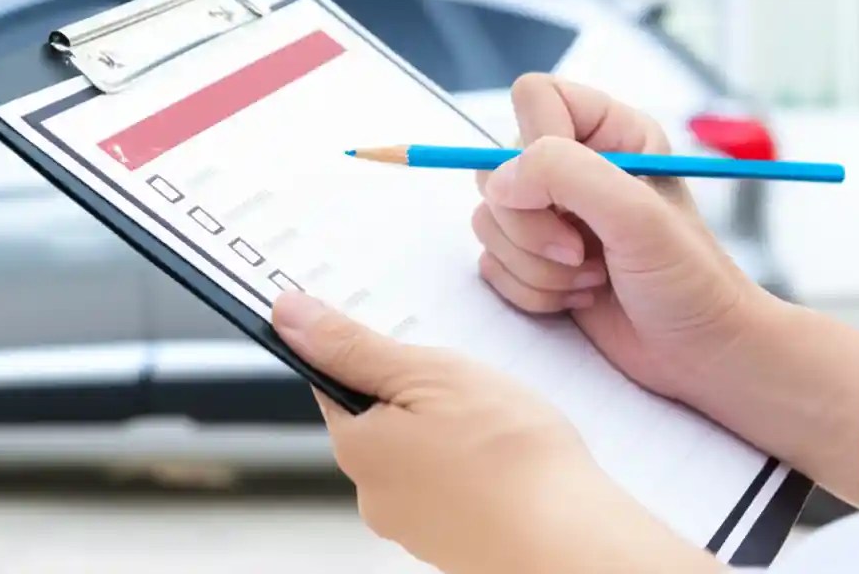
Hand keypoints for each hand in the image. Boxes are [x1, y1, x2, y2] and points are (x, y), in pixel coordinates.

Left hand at [271, 291, 718, 573]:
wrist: (569, 541)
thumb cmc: (508, 458)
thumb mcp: (425, 372)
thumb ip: (351, 344)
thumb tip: (289, 316)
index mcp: (356, 446)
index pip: (333, 382)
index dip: (366, 354)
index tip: (399, 346)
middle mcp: (373, 493)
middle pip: (379, 418)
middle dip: (418, 394)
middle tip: (465, 388)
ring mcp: (413, 524)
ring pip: (419, 452)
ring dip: (449, 432)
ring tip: (496, 427)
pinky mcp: (451, 541)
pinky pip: (452, 486)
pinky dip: (474, 468)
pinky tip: (506, 461)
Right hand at [472, 74, 767, 401]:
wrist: (699, 352)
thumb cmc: (689, 281)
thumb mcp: (637, 215)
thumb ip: (566, 175)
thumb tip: (499, 182)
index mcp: (609, 132)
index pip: (533, 97)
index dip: (536, 146)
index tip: (569, 195)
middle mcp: (575, 168)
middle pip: (495, 169)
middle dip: (532, 226)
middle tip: (583, 250)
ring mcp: (550, 215)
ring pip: (488, 222)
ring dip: (536, 265)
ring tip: (592, 277)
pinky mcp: (534, 259)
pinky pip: (491, 263)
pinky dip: (531, 290)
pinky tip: (580, 296)